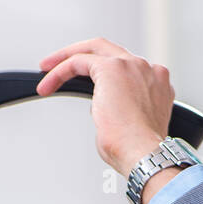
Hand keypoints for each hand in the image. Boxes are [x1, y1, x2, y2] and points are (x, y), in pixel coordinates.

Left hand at [35, 37, 172, 176]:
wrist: (143, 154)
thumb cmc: (136, 151)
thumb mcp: (128, 129)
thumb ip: (117, 114)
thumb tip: (102, 114)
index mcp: (156, 85)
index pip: (124, 69)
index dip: (100, 75)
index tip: (82, 84)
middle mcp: (146, 70)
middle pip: (109, 50)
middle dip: (80, 55)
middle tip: (57, 65)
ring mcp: (131, 65)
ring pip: (93, 50)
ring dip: (66, 60)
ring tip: (46, 74)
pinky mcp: (112, 68)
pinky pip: (79, 61)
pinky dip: (60, 71)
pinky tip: (47, 85)